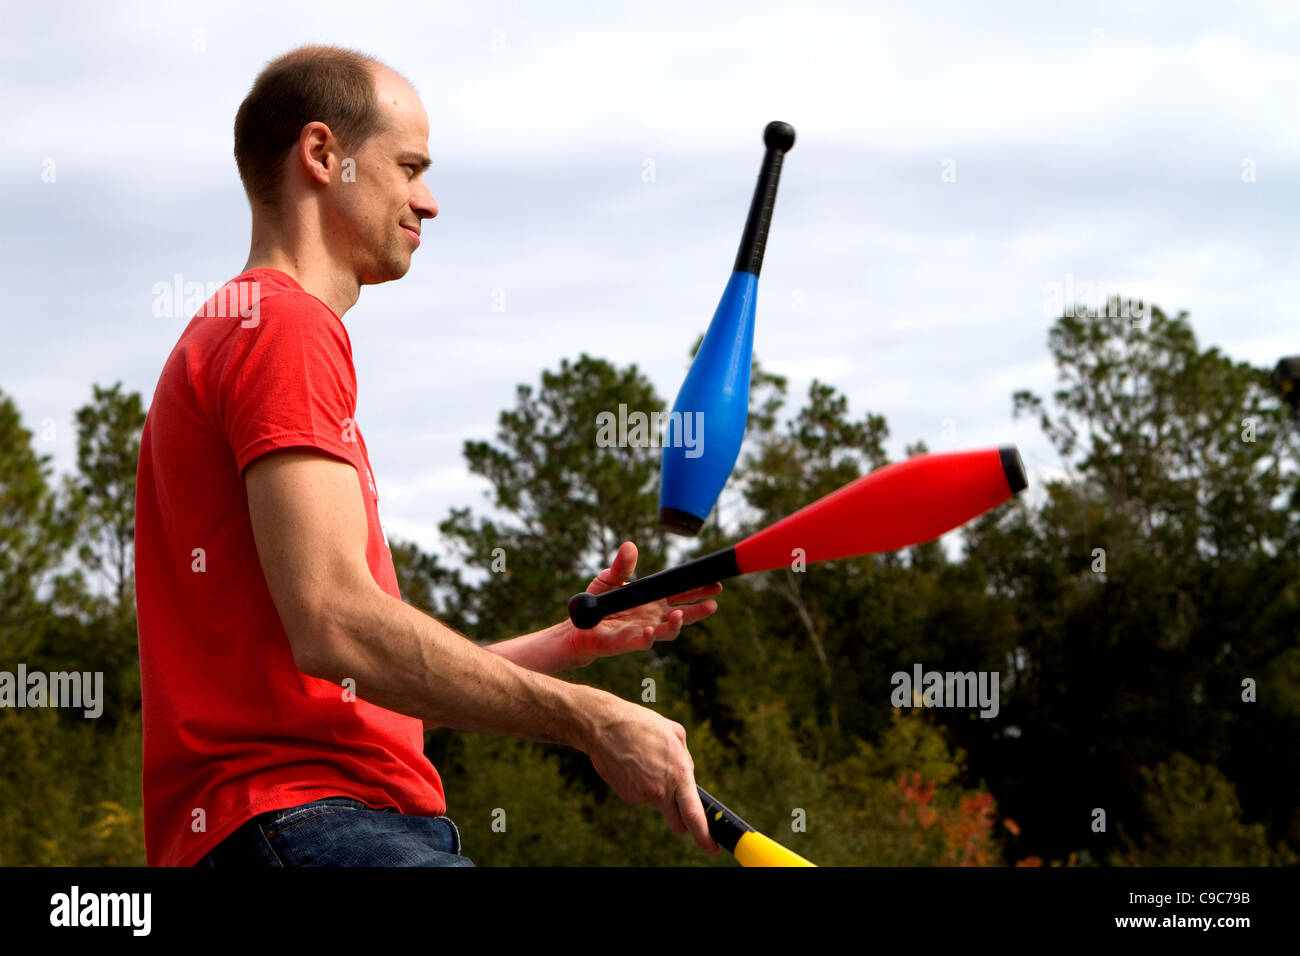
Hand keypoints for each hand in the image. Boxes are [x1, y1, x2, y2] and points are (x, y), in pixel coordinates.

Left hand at [565, 541, 721, 666]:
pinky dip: (648, 637)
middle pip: (684, 613)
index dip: (698, 588)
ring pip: (668, 630)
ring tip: (680, 615)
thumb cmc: (600, 602)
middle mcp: (655, 615)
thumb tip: (629, 546)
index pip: (681, 592)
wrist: (581, 627)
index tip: (714, 581)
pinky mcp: (629, 642)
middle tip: (713, 601)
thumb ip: (622, 566)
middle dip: (699, 608)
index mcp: (654, 598)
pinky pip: (643, 642)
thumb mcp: (609, 578)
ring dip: (677, 624)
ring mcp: (645, 630)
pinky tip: (650, 631)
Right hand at [585, 694, 719, 854]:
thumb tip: (689, 774)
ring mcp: (642, 796)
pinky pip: (642, 796)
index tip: (712, 848)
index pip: (694, 816)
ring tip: (647, 763)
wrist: (604, 726)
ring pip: (658, 804)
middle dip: (682, 821)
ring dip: (658, 791)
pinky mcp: (627, 796)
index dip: (705, 837)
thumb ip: (686, 759)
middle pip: (677, 824)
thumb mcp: (674, 733)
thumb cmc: (641, 725)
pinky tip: (634, 765)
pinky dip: (641, 785)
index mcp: (679, 774)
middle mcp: (661, 790)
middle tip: (680, 806)